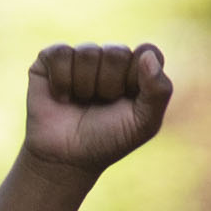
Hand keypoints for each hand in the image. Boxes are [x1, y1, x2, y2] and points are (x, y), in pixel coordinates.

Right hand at [20, 43, 171, 173]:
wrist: (66, 159)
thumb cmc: (108, 140)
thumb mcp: (144, 124)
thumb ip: (159, 91)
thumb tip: (147, 55)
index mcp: (137, 69)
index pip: (148, 51)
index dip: (136, 79)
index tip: (128, 101)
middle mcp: (110, 58)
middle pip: (116, 52)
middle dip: (109, 86)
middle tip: (101, 105)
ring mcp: (81, 56)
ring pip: (88, 52)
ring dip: (84, 86)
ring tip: (80, 103)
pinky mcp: (51, 58)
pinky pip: (60, 53)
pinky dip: (61, 81)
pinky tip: (61, 97)